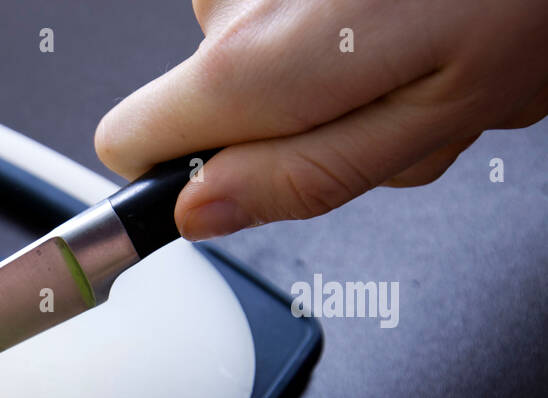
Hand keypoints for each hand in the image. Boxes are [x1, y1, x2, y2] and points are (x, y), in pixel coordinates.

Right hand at [94, 0, 547, 237]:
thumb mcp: (432, 120)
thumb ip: (304, 177)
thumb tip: (198, 212)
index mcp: (258, 58)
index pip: (129, 144)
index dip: (182, 175)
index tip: (237, 181)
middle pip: (218, 99)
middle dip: (307, 117)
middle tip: (400, 97)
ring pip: (269, 51)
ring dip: (348, 66)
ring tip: (431, 42)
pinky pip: (297, 3)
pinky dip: (361, 15)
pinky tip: (421, 6)